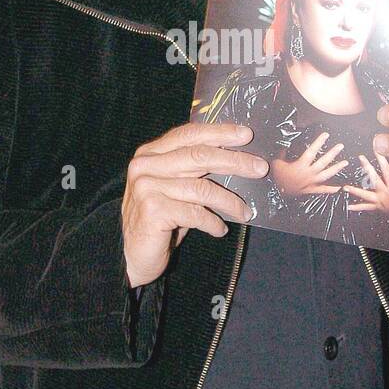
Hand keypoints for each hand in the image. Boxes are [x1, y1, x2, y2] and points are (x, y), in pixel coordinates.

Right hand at [122, 122, 267, 288]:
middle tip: (260, 168)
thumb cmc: (159, 220)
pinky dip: (213, 223)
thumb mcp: (173, 188)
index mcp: (150, 153)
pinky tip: (220, 229)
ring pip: (201, 188)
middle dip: (235, 161)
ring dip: (229, 202)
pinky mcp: (152, 211)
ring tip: (245, 212)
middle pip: (199, 156)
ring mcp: (146, 187)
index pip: (189, 135)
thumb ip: (192, 170)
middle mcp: (145, 166)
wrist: (128, 255)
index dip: (219, 133)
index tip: (246, 135)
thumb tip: (236, 159)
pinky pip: (195, 213)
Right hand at [271, 131, 347, 196]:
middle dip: (332, 153)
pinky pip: (323, 190)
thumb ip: (283, 152)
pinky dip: (332, 189)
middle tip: (340, 146)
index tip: (326, 135)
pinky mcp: (311, 190)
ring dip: (336, 168)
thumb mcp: (277, 162)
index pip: (312, 151)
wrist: (277, 193)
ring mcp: (311, 182)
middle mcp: (308, 173)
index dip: (319, 142)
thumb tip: (286, 143)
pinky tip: (340, 187)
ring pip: (326, 175)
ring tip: (345, 163)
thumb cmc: (277, 177)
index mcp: (300, 165)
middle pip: (323, 162)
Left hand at [343, 153, 388, 218]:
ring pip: (366, 195)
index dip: (382, 158)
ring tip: (346, 187)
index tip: (377, 149)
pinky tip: (349, 206)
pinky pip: (366, 207)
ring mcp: (380, 200)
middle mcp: (386, 192)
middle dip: (368, 167)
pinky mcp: (377, 207)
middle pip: (375, 178)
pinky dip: (357, 207)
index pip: (388, 169)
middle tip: (361, 158)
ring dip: (355, 191)